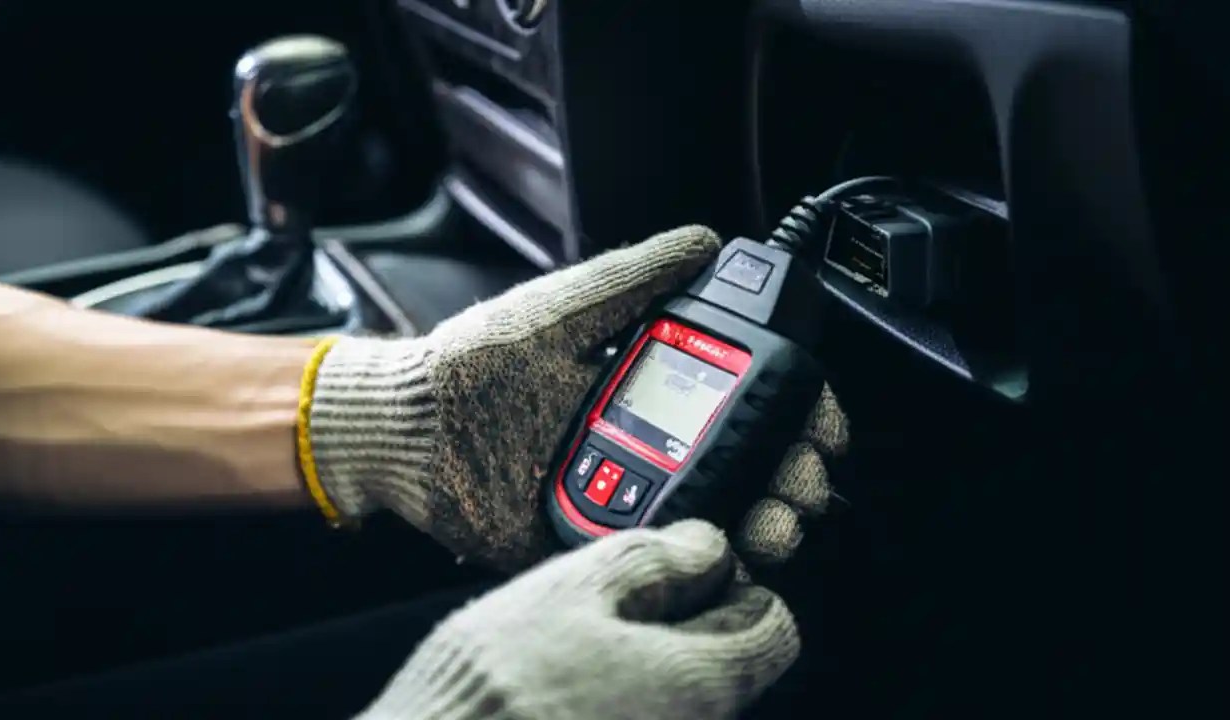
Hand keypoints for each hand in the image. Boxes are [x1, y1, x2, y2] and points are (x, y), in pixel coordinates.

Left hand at [307, 225, 848, 569]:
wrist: (409, 430)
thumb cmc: (474, 363)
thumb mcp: (561, 308)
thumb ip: (632, 278)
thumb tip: (705, 241)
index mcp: (653, 384)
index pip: (751, 399)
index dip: (799, 413)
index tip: (820, 427)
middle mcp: (653, 441)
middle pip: (754, 466)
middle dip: (798, 479)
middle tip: (803, 487)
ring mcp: (631, 495)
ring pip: (724, 519)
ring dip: (767, 527)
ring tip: (774, 528)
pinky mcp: (601, 541)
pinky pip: (662, 559)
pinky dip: (705, 566)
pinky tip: (727, 561)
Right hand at [358, 520, 798, 719]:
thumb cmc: (491, 688)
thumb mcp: (570, 591)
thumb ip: (653, 561)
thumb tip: (710, 546)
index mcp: (700, 682)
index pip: (774, 629)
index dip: (732, 586)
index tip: (683, 571)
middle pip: (726, 665)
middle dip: (685, 623)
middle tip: (613, 602)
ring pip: (676, 695)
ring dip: (641, 661)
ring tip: (569, 646)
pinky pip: (637, 718)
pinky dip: (613, 697)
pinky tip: (556, 689)